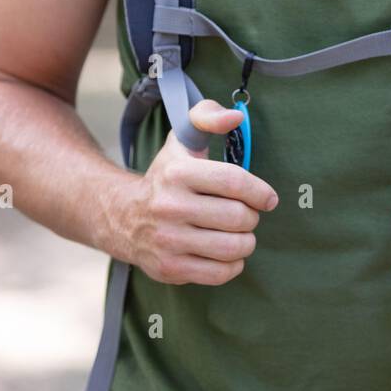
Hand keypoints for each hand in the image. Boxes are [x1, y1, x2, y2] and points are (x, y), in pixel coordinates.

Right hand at [109, 98, 278, 284]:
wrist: (123, 217)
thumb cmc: (167, 177)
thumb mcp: (182, 140)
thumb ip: (208, 117)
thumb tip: (235, 116)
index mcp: (177, 173)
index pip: (234, 181)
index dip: (259, 191)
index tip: (267, 198)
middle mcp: (170, 207)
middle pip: (238, 217)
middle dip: (251, 217)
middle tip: (245, 215)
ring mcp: (168, 240)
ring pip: (233, 247)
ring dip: (246, 241)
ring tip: (238, 233)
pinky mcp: (169, 268)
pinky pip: (220, 273)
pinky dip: (233, 264)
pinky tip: (226, 253)